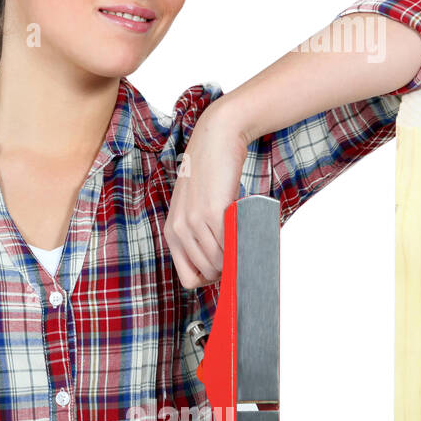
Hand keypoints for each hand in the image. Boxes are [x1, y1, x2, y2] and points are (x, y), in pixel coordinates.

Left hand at [165, 100, 250, 288]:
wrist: (215, 140)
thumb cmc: (210, 176)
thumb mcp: (194, 208)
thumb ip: (200, 235)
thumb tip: (224, 266)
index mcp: (171, 233)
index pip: (189, 279)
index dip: (210, 279)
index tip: (225, 269)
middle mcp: (178, 230)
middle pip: (208, 273)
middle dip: (228, 269)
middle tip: (242, 254)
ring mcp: (193, 222)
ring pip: (220, 262)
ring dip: (237, 259)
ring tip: (247, 243)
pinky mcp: (213, 212)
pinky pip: (229, 245)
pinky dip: (242, 246)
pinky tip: (248, 235)